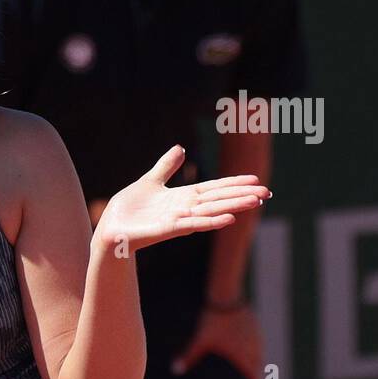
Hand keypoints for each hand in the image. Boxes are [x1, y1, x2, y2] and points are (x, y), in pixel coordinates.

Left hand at [93, 145, 269, 254]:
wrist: (110, 228)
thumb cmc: (129, 209)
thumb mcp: (150, 181)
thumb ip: (166, 167)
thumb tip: (180, 148)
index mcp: (181, 197)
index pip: (213, 188)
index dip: (233, 183)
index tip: (255, 179)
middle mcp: (184, 209)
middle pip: (218, 199)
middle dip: (241, 195)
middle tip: (267, 193)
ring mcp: (177, 220)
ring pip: (210, 211)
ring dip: (232, 206)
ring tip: (254, 203)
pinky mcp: (167, 230)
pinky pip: (192, 225)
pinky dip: (210, 221)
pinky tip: (229, 219)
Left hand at [172, 302, 263, 378]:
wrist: (225, 300)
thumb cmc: (212, 323)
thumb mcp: (200, 341)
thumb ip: (189, 357)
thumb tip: (175, 370)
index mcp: (242, 355)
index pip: (254, 374)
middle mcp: (252, 347)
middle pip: (259, 364)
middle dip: (256, 372)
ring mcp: (256, 336)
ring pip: (260, 352)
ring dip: (257, 359)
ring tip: (253, 365)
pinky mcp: (255, 326)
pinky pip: (259, 340)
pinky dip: (255, 346)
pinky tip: (250, 346)